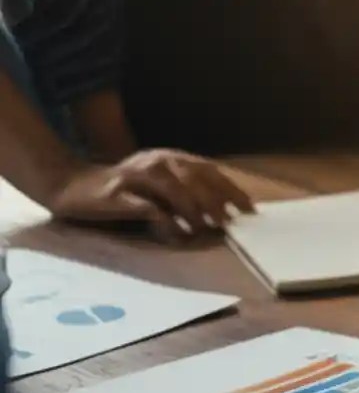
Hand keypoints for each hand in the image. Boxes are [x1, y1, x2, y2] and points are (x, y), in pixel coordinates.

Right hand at [47, 150, 254, 243]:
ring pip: (175, 191)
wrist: (76, 187)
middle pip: (196, 179)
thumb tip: (227, 212)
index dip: (231, 190)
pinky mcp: (119, 195)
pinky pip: (150, 209)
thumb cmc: (127, 191)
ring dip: (194, 212)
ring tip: (205, 230)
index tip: (249, 211)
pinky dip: (167, 223)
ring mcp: (137, 176)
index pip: (209, 171)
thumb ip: (190, 191)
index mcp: (170, 158)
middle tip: (229, 223)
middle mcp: (156, 161)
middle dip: (217, 202)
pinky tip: (177, 235)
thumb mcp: (161, 185)